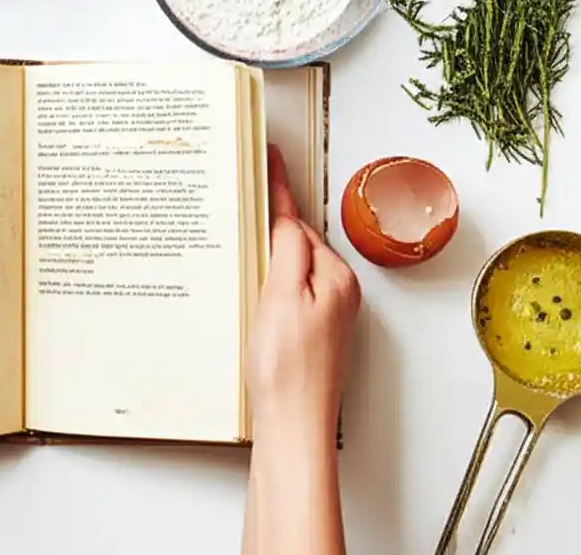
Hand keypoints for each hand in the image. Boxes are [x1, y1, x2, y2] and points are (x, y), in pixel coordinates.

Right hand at [242, 145, 357, 554]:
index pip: (296, 222)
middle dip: (271, 220)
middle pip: (296, 241)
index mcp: (333, 277)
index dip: (278, 188)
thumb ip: (286, 253)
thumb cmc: (286, 370)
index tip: (269, 157)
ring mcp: (326, 312)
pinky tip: (252, 281)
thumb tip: (287, 220)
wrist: (293, 424)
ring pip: (292, 266)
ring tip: (243, 230)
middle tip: (245, 189)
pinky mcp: (313, 331)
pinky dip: (271, 279)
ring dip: (268, 252)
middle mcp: (337, 291)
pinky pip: (291, 289)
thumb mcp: (280, 298)